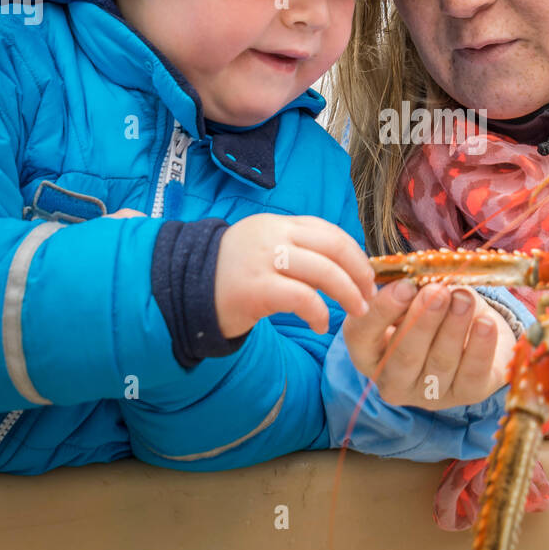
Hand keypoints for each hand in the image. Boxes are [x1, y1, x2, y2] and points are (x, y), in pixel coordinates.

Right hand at [215, 214, 374, 337]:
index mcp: (278, 224)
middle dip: (359, 272)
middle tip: (369, 295)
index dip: (355, 253)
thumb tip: (341, 267)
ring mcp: (264, 260)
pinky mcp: (256, 288)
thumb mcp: (263, 249)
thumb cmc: (228, 275)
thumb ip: (296, 251)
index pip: (328, 232)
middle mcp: (273, 236)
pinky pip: (302, 298)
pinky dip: (319, 313)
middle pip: (333, 247)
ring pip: (324, 271)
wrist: (179, 290)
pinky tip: (320, 325)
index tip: (367, 275)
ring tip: (357, 312)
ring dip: (348, 294)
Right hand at [340, 280, 514, 409]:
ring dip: (453, 327)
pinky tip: (486, 323)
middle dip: (422, 320)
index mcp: (368, 352)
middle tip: (438, 291)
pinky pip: (472, 372)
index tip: (405, 285)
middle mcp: (393, 380)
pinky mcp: (465, 395)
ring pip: (440, 362)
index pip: (361, 335)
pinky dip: (480, 346)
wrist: (472, 333)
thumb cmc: (431, 311)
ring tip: (464, 298)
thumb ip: (409, 290)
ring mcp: (429, 394)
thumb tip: (419, 281)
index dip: (382, 310)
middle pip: (403, 355)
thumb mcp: (414, 296)